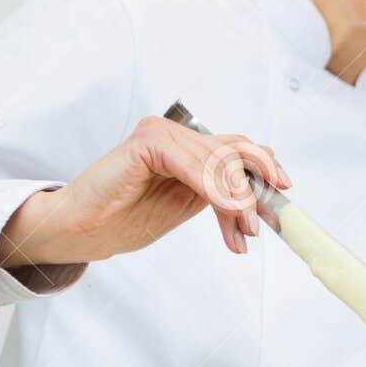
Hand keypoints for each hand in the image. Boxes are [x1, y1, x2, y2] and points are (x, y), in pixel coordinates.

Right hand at [0, 115, 291, 266]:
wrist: (82, 230)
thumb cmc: (126, 219)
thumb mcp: (188, 207)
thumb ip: (218, 194)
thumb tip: (257, 199)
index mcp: (188, 147)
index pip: (239, 148)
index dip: (265, 166)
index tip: (283, 192)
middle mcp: (176, 134)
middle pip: (235, 152)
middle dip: (252, 191)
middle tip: (256, 226)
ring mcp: (160, 134)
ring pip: (219, 161)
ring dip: (236, 199)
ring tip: (240, 232)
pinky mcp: (145, 142)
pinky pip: (192, 163)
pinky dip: (213, 188)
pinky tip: (224, 208)